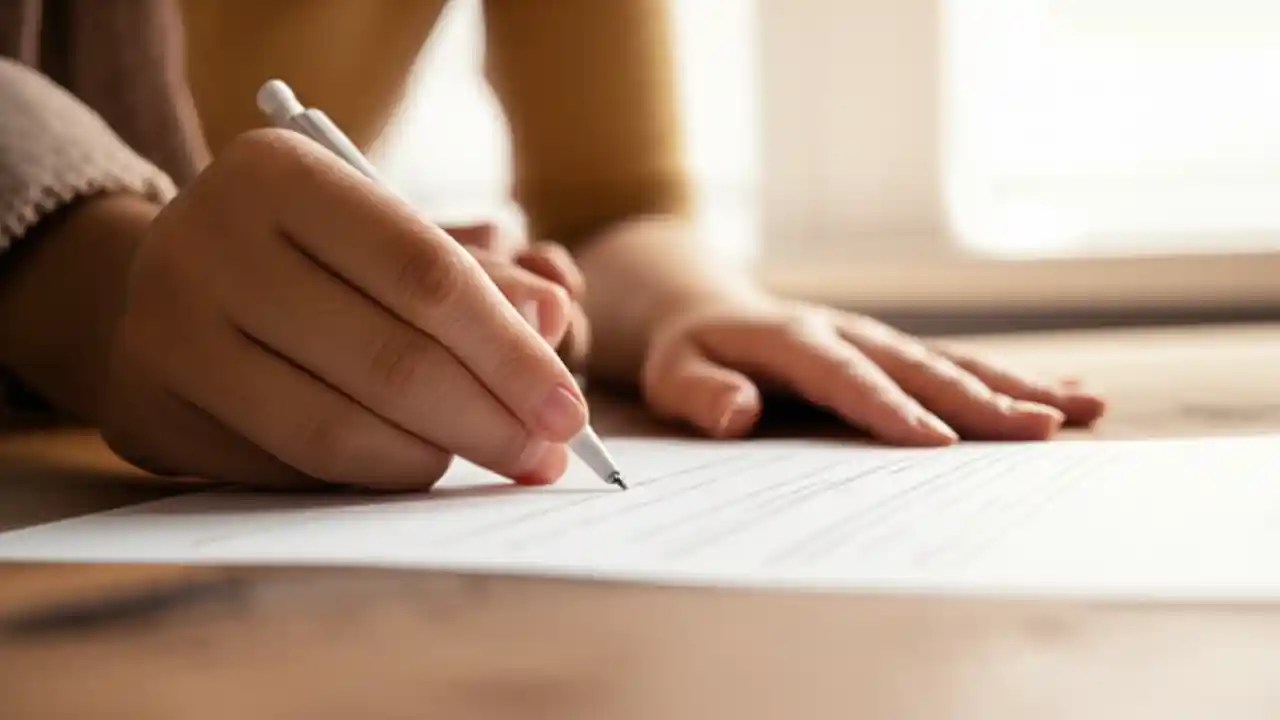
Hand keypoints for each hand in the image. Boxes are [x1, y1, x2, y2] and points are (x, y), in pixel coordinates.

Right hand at [102, 129, 587, 489]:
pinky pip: (291, 468)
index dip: (510, 352)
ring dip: (437, 457)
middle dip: (490, 420)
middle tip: (549, 456)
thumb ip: (473, 275)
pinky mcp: (154, 410)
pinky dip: (374, 475)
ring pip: (336, 429)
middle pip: (388, 360)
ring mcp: (168, 331)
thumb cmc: (307, 253)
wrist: (161, 281)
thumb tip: (553, 319)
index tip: (570, 410)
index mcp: (277, 172)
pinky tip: (420, 464)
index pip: (424, 272)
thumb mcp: (383, 231)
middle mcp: (207, 241)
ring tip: (493, 458)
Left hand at [641, 295, 1105, 442]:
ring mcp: (879, 340)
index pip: (847, 377)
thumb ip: (702, 394)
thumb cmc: (690, 353)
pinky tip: (1069, 392)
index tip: (935, 444)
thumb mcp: (674, 374)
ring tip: (1083, 406)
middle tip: (1043, 428)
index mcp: (794, 340)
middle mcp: (849, 333)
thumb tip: (738, 414)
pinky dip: (1013, 378)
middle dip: (982, 400)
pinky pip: (958, 364)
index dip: (890, 409)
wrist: (706, 311)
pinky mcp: (896, 352)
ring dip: (1016, 386)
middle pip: (922, 369)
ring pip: (954, 364)